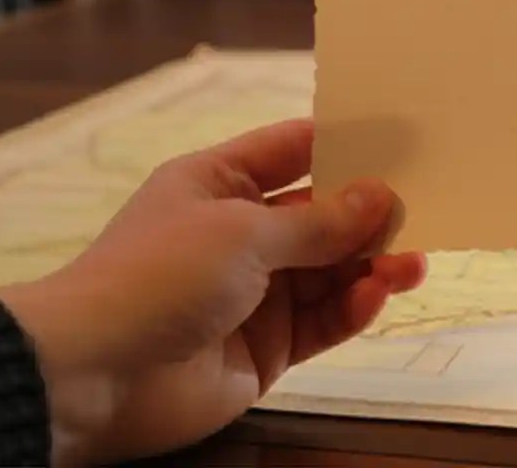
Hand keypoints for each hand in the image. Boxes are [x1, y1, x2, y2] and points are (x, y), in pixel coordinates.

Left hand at [0, 119, 425, 465]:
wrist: (93, 376)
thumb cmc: (157, 275)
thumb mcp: (243, 232)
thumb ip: (319, 222)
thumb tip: (381, 197)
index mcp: (218, 184)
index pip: (291, 151)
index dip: (343, 144)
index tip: (402, 140)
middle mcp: (240, 234)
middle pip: (321, 216)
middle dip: (369, 214)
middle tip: (423, 209)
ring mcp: (255, 292)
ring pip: (331, 272)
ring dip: (372, 266)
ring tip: (413, 264)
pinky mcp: (267, 347)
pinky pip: (322, 322)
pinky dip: (352, 309)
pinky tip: (375, 297)